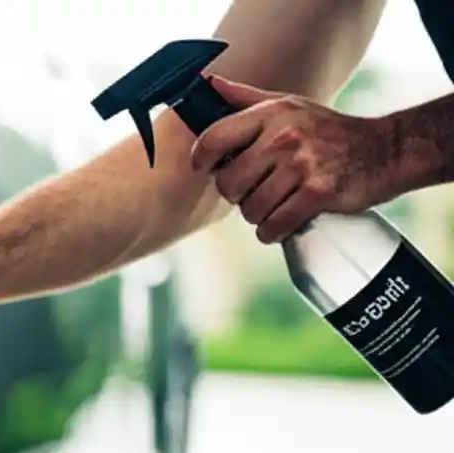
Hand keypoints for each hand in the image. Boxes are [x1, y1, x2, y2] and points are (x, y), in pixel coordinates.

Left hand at [190, 75, 397, 242]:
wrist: (385, 151)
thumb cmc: (328, 130)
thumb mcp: (289, 105)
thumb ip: (244, 98)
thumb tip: (205, 83)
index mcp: (271, 113)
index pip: (214, 138)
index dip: (202, 159)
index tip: (209, 168)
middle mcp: (284, 136)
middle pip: (228, 184)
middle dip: (237, 195)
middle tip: (254, 190)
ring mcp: (302, 165)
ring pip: (250, 210)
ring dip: (258, 215)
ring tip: (275, 203)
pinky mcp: (318, 194)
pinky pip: (273, 226)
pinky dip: (273, 231)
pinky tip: (283, 222)